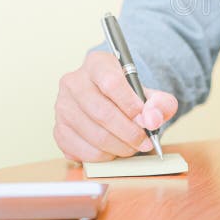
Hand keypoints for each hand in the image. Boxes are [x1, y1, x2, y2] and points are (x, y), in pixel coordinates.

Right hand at [54, 51, 177, 161]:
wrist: (112, 102)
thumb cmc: (131, 96)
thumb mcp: (152, 94)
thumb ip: (160, 103)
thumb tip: (152, 119)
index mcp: (97, 64)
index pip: (111, 83)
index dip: (130, 104)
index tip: (145, 119)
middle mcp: (73, 82)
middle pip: (101, 112)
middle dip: (128, 132)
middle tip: (145, 142)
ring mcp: (62, 107)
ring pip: (93, 134)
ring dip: (119, 147)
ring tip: (133, 147)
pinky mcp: (59, 130)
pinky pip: (82, 150)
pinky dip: (103, 156)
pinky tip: (115, 150)